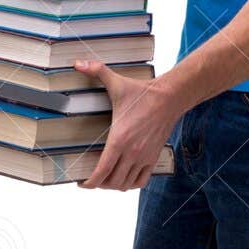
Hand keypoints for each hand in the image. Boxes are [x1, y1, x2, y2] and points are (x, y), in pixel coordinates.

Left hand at [74, 59, 180, 190]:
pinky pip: (141, 180)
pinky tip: (124, 177)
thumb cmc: (142, 93)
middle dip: (99, 184)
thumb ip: (96, 71)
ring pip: (126, 184)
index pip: (101, 172)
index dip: (89, 182)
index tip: (81, 182)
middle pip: (112, 182)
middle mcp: (131, 153)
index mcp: (119, 140)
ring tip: (105, 179)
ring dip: (114, 185)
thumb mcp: (117, 83)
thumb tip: (77, 63)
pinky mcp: (153, 157)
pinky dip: (131, 184)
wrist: (170, 98)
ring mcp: (143, 157)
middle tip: (91, 178)